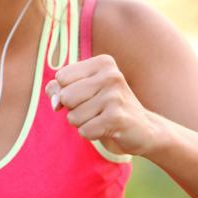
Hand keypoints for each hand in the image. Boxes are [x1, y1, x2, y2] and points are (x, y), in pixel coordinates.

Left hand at [44, 53, 161, 157]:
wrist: (143, 129)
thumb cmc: (106, 107)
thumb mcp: (83, 91)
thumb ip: (58, 89)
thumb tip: (55, 102)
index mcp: (103, 62)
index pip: (61, 77)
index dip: (66, 91)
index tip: (86, 95)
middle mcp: (111, 75)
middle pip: (65, 97)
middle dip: (73, 109)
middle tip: (95, 109)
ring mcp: (115, 96)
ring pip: (73, 117)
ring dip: (83, 123)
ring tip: (102, 118)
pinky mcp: (117, 118)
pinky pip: (84, 131)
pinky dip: (91, 134)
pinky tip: (107, 128)